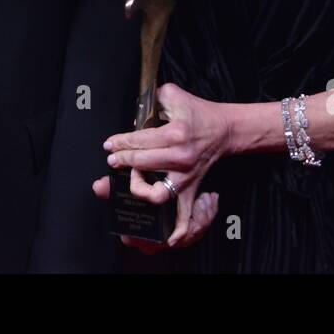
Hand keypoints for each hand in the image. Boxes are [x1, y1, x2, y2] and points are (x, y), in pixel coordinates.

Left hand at [93, 82, 233, 249]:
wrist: (225, 130)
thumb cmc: (198, 113)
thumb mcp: (174, 95)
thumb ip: (152, 98)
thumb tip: (135, 108)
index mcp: (175, 134)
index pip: (139, 141)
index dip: (120, 142)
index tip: (108, 145)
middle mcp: (180, 157)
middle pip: (143, 164)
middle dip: (123, 161)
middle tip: (113, 158)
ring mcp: (186, 177)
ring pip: (157, 193)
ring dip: (140, 189)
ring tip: (132, 179)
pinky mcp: (191, 188)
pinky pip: (185, 216)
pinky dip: (177, 230)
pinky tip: (164, 238)